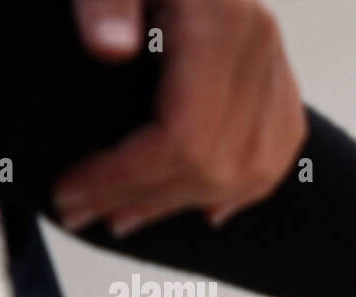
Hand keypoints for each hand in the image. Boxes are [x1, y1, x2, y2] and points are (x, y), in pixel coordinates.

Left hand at [56, 0, 305, 235]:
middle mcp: (260, 48)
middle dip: (148, 197)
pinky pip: (280, 147)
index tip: (76, 191)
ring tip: (132, 214)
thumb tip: (110, 48)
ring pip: (253, 167)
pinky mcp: (278, 70)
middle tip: (88, 211)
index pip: (185, 136)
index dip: (128, 175)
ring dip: (189, 201)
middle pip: (218, 163)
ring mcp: (275, 62)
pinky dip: (247, 187)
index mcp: (223, 23)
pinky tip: (209, 208)